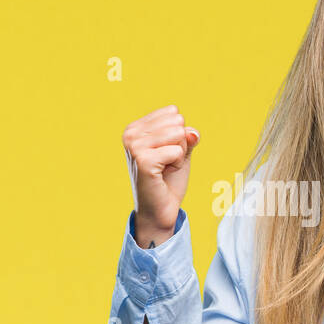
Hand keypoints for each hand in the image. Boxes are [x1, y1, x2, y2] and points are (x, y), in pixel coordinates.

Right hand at [121, 105, 199, 246]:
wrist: (160, 209)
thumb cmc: (168, 179)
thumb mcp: (181, 151)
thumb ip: (188, 135)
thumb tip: (193, 132)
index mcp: (135, 127)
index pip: (173, 114)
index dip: (179, 135)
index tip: (166, 154)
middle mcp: (131, 134)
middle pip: (177, 122)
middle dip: (180, 144)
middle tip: (167, 163)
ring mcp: (135, 147)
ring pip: (178, 134)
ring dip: (179, 155)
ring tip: (166, 168)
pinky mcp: (144, 161)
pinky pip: (177, 151)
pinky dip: (177, 164)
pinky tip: (164, 174)